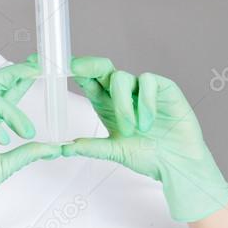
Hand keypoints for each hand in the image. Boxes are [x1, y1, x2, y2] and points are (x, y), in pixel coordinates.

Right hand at [0, 60, 63, 227]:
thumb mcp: (4, 167)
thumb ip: (25, 155)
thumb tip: (52, 149)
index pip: (5, 96)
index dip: (21, 81)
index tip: (39, 70)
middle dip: (16, 74)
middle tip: (36, 70)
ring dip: (14, 113)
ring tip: (27, 133)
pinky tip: (4, 140)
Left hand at [27, 52, 227, 222]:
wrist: (178, 164)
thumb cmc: (147, 156)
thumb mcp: (115, 152)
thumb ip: (91, 147)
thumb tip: (63, 147)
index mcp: (105, 103)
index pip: (85, 80)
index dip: (69, 69)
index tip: (49, 63)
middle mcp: (121, 93)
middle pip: (101, 67)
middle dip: (87, 65)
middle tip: (77, 69)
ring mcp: (142, 88)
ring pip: (122, 78)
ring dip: (122, 104)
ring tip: (130, 129)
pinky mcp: (163, 87)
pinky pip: (148, 82)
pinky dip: (145, 103)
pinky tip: (147, 123)